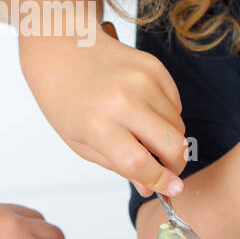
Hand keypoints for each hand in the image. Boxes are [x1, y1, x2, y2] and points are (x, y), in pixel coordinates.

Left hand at [19, 23, 187, 198]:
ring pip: (178, 125)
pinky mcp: (154, 66)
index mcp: (97, 124)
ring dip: (169, 138)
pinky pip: (176, 103)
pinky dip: (167, 115)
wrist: (61, 49)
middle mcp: (123, 100)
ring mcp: (142, 80)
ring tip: (144, 134)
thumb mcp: (81, 143)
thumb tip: (151, 187)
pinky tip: (144, 111)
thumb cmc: (65, 100)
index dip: (162, 181)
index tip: (173, 189)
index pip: (141, 164)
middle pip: (173, 145)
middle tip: (168, 168)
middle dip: (176, 164)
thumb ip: (118, 167)